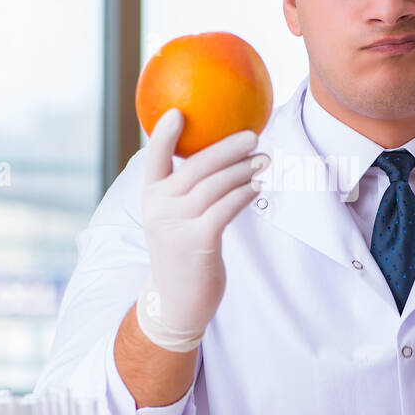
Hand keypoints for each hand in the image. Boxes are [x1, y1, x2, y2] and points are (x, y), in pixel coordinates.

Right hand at [136, 109, 269, 350]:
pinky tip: (257, 187)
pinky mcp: (198, 242)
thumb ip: (186, 192)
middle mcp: (159, 208)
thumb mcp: (174, 220)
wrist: (176, 302)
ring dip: (243, 170)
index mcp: (151, 197)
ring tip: (263, 161)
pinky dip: (243, 194)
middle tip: (252, 134)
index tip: (178, 112)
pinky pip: (225, 208)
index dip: (163, 134)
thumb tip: (220, 157)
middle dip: (226, 147)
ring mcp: (176, 225)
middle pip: (195, 167)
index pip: (154, 159)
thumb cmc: (182, 253)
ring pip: (215, 186)